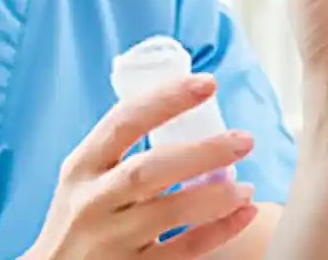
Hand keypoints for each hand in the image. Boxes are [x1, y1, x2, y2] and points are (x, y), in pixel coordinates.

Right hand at [23, 75, 257, 259]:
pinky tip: (242, 214)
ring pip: (168, 212)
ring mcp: (110, 240)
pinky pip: (182, 252)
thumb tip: (183, 109)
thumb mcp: (85, 180)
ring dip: (214, 196)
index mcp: (81, 167)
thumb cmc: (80, 220)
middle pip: (148, 169)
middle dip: (201, 151)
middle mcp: (92, 201)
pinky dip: (217, 231)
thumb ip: (122, 152)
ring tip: (247, 186)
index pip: (124, 122)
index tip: (207, 83)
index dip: (167, 99)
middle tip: (243, 140)